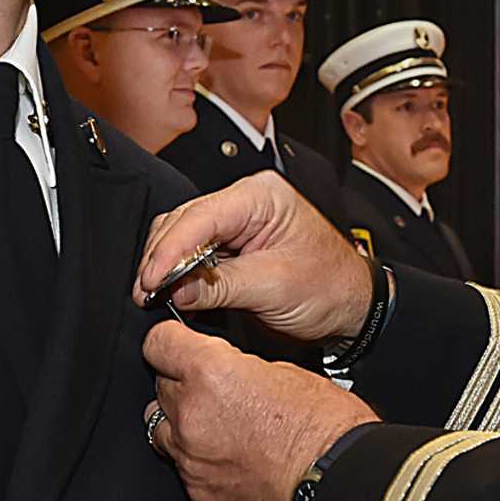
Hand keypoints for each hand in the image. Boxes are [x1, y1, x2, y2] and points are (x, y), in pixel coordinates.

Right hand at [133, 171, 371, 341]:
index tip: (150, 280)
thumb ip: (222, 286)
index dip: (169, 249)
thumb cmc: (332, 286)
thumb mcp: (276, 287)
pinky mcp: (232, 245)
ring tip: (153, 296)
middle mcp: (246, 202)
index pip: (201, 215)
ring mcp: (237, 222)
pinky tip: (171, 292)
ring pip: (183, 235)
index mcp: (263, 196)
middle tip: (145, 294)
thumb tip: (175, 290)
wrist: (354, 304)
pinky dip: (178, 273)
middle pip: (184, 221)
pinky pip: (193, 252)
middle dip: (161, 258)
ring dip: (166, 266)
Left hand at [143, 320, 376, 500]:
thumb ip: (236, 366)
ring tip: (216, 420)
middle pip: (160, 384)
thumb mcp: (283, 369)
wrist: (340, 482)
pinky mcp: (198, 488)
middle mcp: (192, 413)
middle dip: (182, 381)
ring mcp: (191, 456)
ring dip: (181, 418)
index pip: (158, 343)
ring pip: (160, 425)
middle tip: (214, 386)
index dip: (169, 339)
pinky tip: (227, 451)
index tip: (177, 342)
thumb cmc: (325, 426)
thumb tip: (222, 368)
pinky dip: (196, 453)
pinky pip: (181, 462)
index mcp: (211, 373)